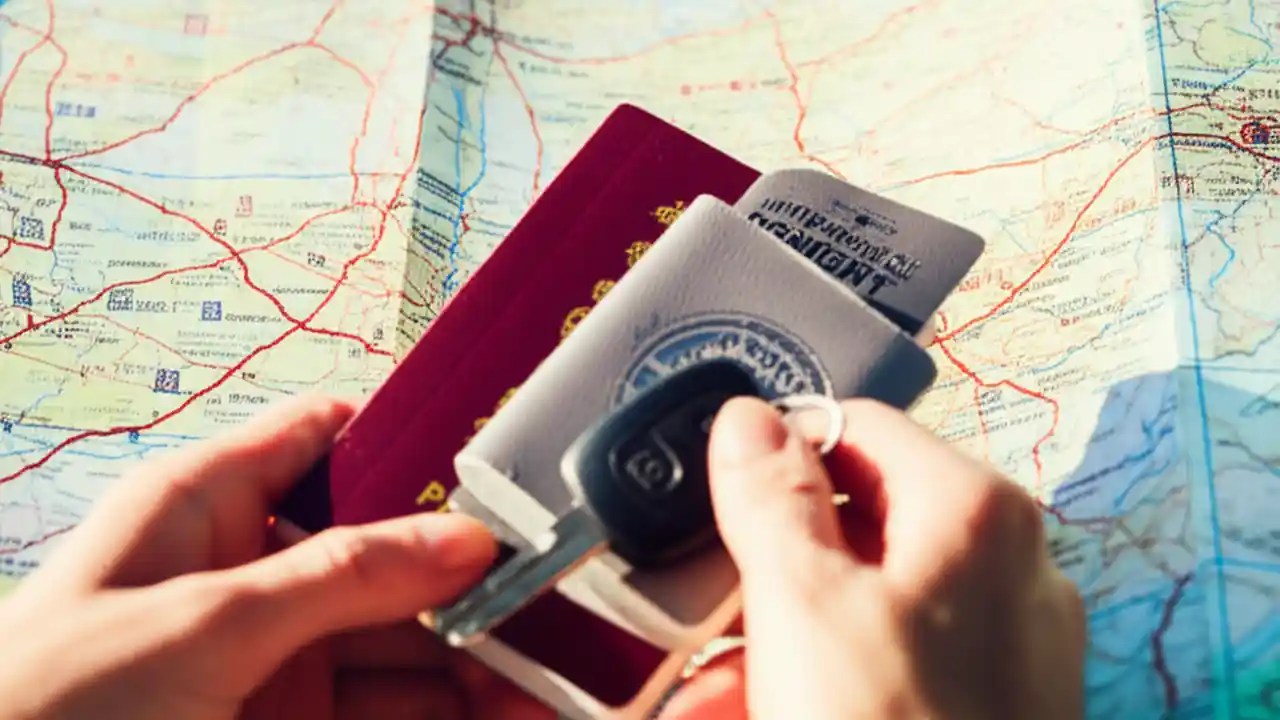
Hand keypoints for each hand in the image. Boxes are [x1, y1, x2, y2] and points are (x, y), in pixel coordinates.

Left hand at [0, 396, 553, 719]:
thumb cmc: (48, 710)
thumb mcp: (200, 624)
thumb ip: (342, 578)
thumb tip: (464, 538)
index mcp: (208, 507)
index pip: (328, 441)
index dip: (416, 440)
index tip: (511, 459)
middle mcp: (251, 576)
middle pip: (387, 555)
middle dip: (471, 576)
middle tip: (559, 594)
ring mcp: (274, 662)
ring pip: (400, 643)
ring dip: (475, 657)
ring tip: (555, 674)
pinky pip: (390, 711)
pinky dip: (448, 713)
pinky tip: (507, 712)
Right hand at [660, 397, 1085, 719]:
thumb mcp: (804, 608)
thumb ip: (771, 499)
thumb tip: (748, 419)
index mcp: (974, 514)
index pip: (857, 430)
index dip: (775, 455)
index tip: (711, 503)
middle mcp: (1006, 567)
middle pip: (861, 520)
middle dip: (768, 567)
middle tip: (705, 611)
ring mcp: (1003, 643)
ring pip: (865, 600)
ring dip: (779, 633)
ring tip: (721, 691)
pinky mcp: (987, 703)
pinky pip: (888, 662)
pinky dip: (822, 677)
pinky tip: (768, 709)